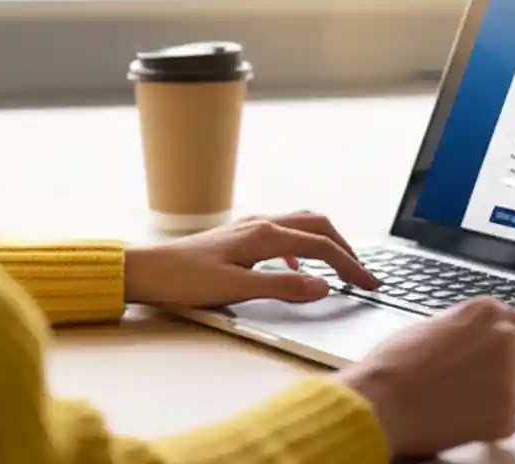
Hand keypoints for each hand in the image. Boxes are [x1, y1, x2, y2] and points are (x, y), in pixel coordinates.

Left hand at [124, 212, 379, 307]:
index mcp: (265, 236)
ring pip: (302, 225)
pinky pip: (284, 233)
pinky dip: (302, 247)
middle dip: (346, 249)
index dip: (350, 266)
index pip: (322, 247)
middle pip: (318, 226)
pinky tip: (296, 268)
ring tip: (340, 266)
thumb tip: (323, 287)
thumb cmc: (182, 280)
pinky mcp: (240, 236)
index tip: (370, 285)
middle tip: (364, 275)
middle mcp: (261, 224)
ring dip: (326, 242)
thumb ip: (281, 288)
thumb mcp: (235, 290)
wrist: (144, 270)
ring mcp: (250, 227)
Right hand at [337, 298, 514, 456]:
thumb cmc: (394, 365)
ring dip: (506, 398)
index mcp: (486, 313)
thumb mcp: (435, 327)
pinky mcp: (506, 417)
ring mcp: (509, 380)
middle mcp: (505, 340)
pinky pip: (511, 421)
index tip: (499, 353)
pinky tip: (462, 419)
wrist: (380, 403)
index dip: (507, 342)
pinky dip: (492, 424)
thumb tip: (489, 338)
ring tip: (467, 402)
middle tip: (484, 381)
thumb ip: (472, 329)